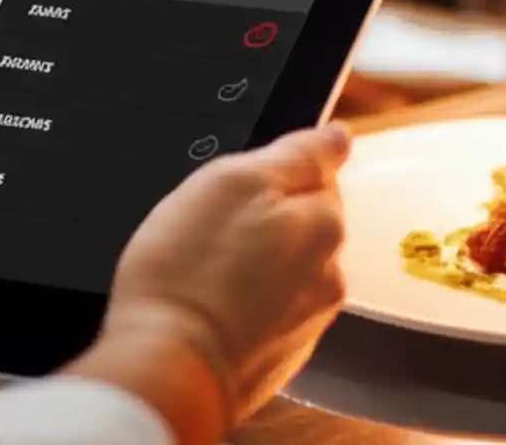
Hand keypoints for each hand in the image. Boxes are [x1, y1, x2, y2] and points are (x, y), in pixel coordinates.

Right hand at [63, 125, 351, 442]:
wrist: (167, 369)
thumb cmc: (188, 273)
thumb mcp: (233, 181)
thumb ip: (297, 154)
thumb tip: (338, 136)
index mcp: (324, 225)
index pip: (316, 176)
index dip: (270, 175)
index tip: (232, 190)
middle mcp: (328, 276)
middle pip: (298, 227)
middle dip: (261, 222)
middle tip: (206, 231)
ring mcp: (305, 323)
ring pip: (281, 273)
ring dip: (251, 268)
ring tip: (201, 274)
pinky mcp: (278, 359)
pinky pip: (264, 316)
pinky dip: (241, 309)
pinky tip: (206, 310)